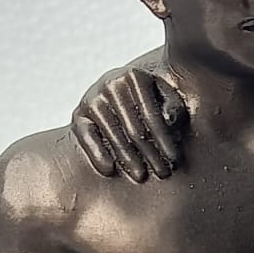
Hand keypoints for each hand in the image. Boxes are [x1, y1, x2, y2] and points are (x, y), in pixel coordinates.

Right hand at [71, 63, 188, 182]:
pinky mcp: (78, 115)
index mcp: (135, 77)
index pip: (153, 115)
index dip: (165, 140)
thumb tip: (171, 120)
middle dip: (151, 154)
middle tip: (163, 173)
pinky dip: (97, 153)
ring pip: (113, 135)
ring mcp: (92, 99)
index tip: (175, 159)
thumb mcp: (165, 96)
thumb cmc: (148, 98)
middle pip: (134, 129)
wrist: (115, 91)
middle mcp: (111, 84)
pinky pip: (88, 136)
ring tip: (141, 175)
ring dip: (128, 159)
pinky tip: (109, 170)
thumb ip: (173, 106)